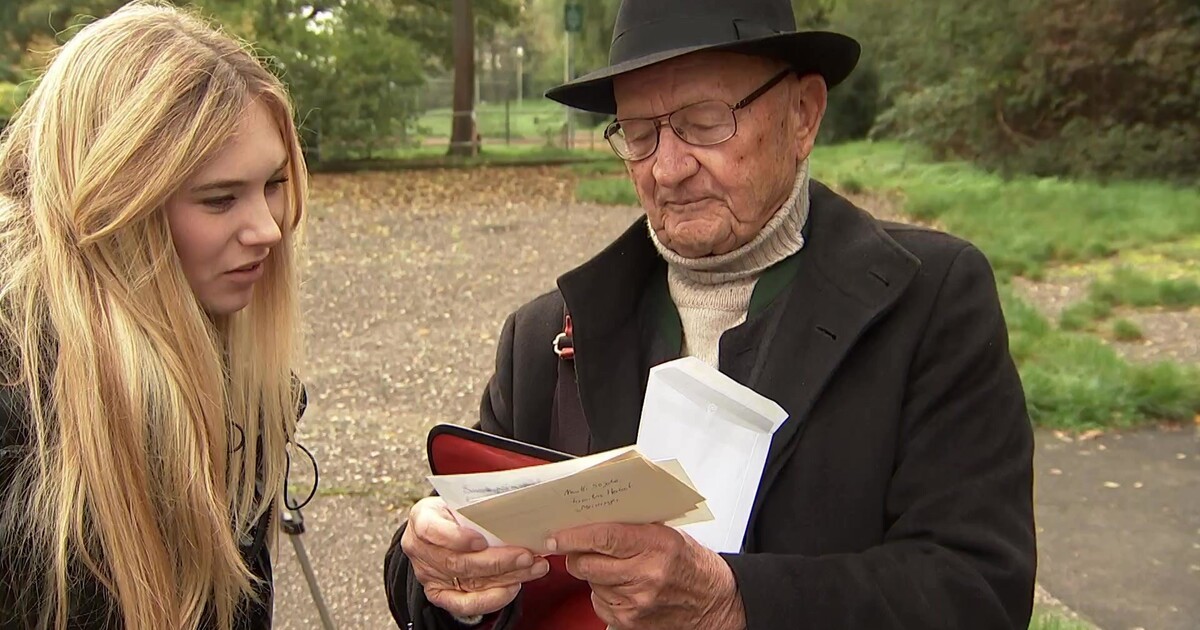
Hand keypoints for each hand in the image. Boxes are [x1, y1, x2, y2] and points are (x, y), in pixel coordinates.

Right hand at [401, 497, 549, 617]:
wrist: (440, 528)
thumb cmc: (455, 509)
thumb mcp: (459, 498)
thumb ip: (478, 505)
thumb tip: (516, 506)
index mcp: (422, 518)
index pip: (431, 529)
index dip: (455, 538)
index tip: (481, 540)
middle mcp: (421, 550)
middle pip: (458, 562)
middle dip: (497, 561)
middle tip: (526, 555)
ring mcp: (429, 575)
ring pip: (469, 582)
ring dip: (506, 577)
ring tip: (532, 568)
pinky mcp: (439, 594)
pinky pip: (466, 604)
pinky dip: (492, 598)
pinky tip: (514, 587)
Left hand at [549, 523, 745, 629]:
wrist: (712, 601)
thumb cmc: (690, 564)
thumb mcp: (667, 534)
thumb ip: (631, 526)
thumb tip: (592, 516)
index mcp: (655, 545)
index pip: (603, 538)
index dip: (574, 536)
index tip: (556, 535)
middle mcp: (645, 574)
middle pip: (588, 564)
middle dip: (576, 554)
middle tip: (576, 547)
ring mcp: (636, 602)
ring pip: (590, 583)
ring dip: (593, 574)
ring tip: (614, 567)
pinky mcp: (629, 621)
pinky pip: (598, 602)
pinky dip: (602, 592)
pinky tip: (620, 586)